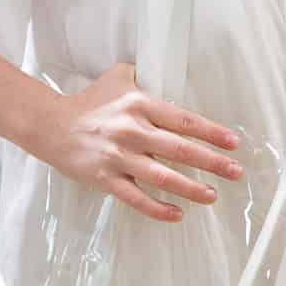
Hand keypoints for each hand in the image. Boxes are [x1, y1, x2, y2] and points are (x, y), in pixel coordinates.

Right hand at [36, 62, 242, 222]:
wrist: (49, 124)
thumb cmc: (90, 102)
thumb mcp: (118, 78)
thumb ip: (145, 75)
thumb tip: (170, 71)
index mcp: (139, 104)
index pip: (184, 120)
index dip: (212, 132)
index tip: (233, 143)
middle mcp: (132, 130)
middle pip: (180, 150)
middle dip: (213, 163)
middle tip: (236, 172)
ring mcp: (118, 156)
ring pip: (162, 177)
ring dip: (191, 188)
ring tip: (212, 195)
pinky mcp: (105, 178)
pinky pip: (136, 198)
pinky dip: (158, 208)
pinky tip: (177, 214)